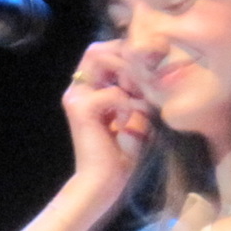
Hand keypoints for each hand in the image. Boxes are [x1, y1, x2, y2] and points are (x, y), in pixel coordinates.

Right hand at [61, 40, 154, 193]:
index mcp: (87, 88)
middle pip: (97, 49)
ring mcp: (76, 96)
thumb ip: (136, 89)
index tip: (148, 71)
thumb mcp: (134, 112)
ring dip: (127, 77)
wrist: (105, 181)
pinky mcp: (81, 109)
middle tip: (143, 85)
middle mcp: (77, 88)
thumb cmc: (123, 150)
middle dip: (125, 60)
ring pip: (102, 60)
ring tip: (138, 102)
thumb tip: (154, 67)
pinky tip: (129, 124)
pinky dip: (130, 106)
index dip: (125, 53)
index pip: (103, 51)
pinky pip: (114, 93)